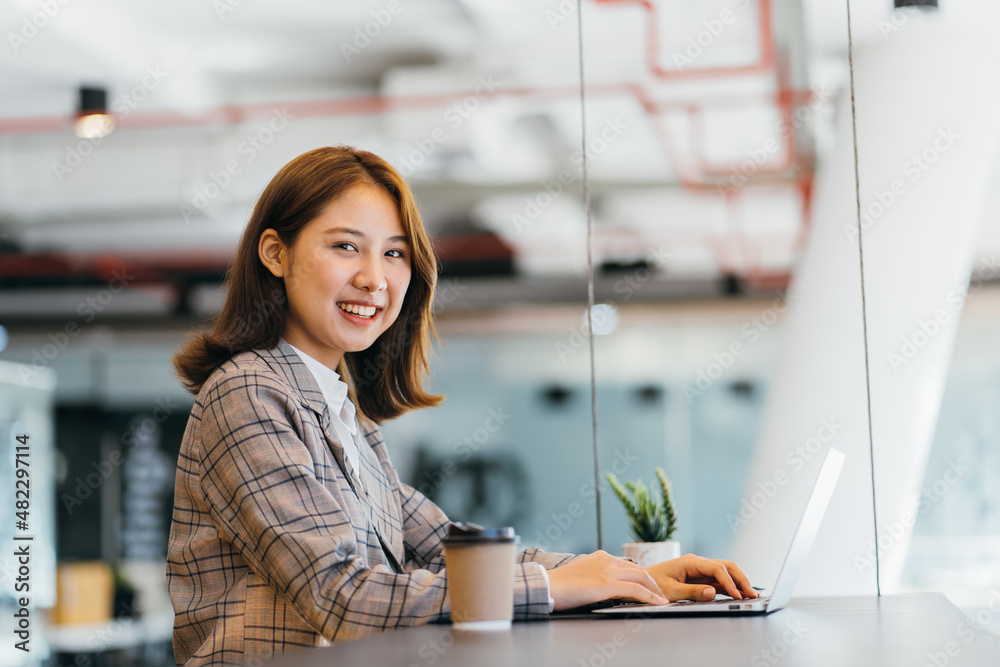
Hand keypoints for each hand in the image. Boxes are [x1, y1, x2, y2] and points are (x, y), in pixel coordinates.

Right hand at [547, 550, 668, 610]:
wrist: (547, 585)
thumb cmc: (559, 584)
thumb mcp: (581, 573)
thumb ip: (595, 575)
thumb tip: (603, 586)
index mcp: (600, 556)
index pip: (628, 565)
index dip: (642, 576)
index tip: (649, 586)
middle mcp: (606, 559)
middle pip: (639, 569)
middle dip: (653, 582)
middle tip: (660, 594)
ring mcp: (607, 571)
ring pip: (641, 577)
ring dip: (655, 590)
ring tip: (662, 600)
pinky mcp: (607, 584)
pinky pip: (636, 590)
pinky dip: (650, 596)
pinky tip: (658, 603)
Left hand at [646, 554, 757, 600]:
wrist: (640, 582)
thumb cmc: (652, 585)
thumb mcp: (670, 591)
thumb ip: (692, 592)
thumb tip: (713, 592)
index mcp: (690, 562)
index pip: (716, 569)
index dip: (729, 582)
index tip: (738, 595)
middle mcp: (697, 563)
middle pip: (726, 566)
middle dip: (740, 579)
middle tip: (752, 594)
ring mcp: (699, 569)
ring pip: (725, 572)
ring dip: (737, 582)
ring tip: (750, 595)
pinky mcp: (699, 578)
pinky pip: (718, 580)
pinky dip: (729, 587)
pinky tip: (738, 595)